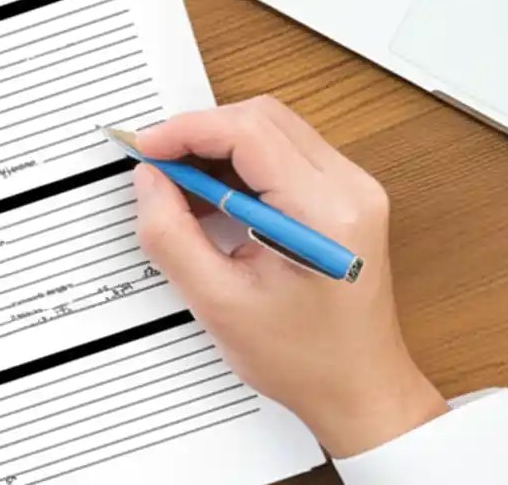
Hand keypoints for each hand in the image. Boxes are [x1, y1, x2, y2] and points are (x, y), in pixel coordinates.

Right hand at [132, 96, 447, 457]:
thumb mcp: (218, 303)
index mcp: (325, 213)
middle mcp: (350, 189)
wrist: (358, 388)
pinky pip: (287, 153)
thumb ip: (172, 236)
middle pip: (263, 118)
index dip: (188, 130)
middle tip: (158, 164)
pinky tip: (215, 197)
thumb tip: (149, 182)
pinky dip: (243, 163)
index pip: (250, 132)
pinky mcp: (347, 196)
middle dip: (201, 132)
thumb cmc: (305, 360)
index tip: (148, 148)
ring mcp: (354, 189)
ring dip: (221, 146)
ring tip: (182, 186)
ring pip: (274, 129)